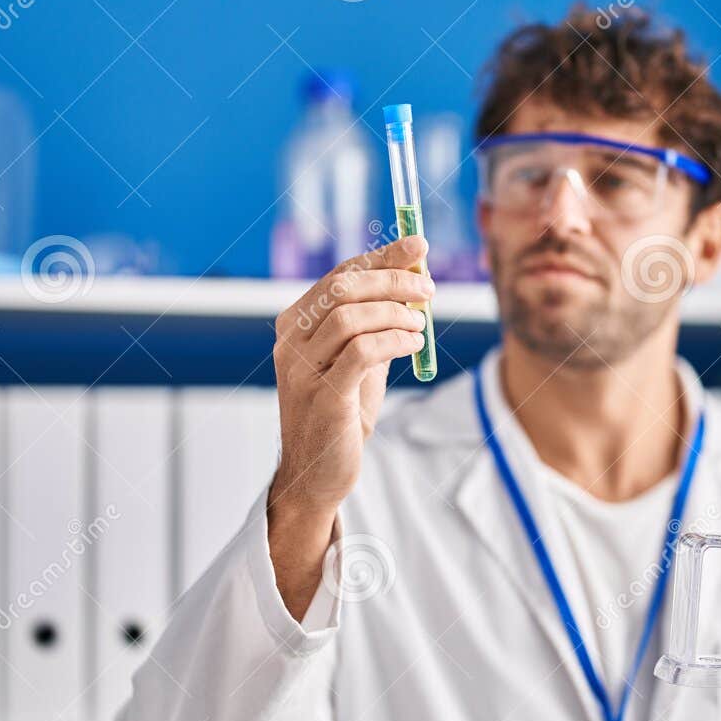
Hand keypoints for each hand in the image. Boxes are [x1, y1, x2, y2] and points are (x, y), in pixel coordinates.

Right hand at [269, 236, 432, 517]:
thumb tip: (413, 283)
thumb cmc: (341, 415)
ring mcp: (302, 369)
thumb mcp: (358, 362)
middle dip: (392, 279)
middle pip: (343, 287)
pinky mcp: (323, 395)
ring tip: (420, 325)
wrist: (317, 474)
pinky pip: (362, 352)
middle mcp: (291, 341)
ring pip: (349, 316)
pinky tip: (413, 346)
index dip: (382, 256)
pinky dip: (394, 341)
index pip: (340, 274)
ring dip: (395, 313)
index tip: (418, 246)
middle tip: (429, 288)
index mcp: (295, 325)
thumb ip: (377, 325)